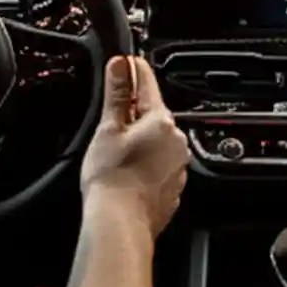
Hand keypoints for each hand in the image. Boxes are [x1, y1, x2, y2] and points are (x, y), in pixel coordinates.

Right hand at [79, 55, 188, 236]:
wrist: (120, 224)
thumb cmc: (111, 178)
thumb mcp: (109, 129)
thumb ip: (118, 95)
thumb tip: (121, 65)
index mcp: (161, 122)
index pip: (148, 86)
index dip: (135, 73)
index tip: (130, 63)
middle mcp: (176, 141)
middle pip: (155, 115)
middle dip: (136, 113)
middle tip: (113, 117)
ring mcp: (177, 166)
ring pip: (159, 142)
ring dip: (143, 140)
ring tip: (117, 151)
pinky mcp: (173, 187)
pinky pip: (160, 166)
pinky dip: (147, 163)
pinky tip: (129, 171)